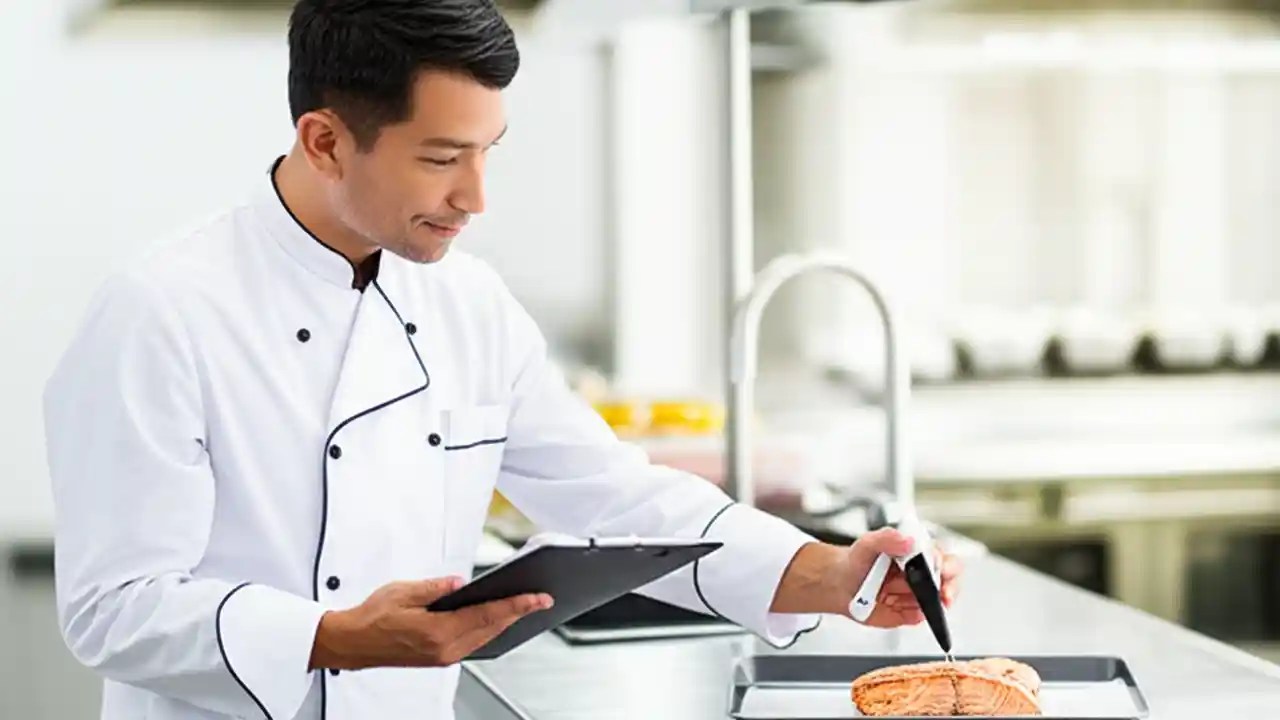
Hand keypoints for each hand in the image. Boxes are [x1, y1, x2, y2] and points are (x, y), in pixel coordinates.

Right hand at [308, 577, 553, 669]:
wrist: (352, 643)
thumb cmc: (372, 616)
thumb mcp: (403, 591)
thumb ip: (435, 587)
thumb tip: (461, 583)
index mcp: (437, 631)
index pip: (487, 615)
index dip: (516, 605)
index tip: (537, 598)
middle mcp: (444, 649)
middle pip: (492, 629)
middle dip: (518, 613)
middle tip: (541, 599)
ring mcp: (443, 657)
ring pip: (485, 638)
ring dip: (506, 622)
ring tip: (525, 605)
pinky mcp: (439, 658)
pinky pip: (474, 644)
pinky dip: (489, 630)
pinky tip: (496, 619)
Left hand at [843, 528, 962, 627]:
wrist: (840, 583)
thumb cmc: (856, 561)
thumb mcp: (868, 543)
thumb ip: (887, 538)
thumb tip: (907, 541)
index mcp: (917, 553)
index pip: (943, 558)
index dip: (947, 565)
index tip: (942, 571)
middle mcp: (921, 574)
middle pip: (950, 581)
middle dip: (950, 588)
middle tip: (943, 594)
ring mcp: (916, 595)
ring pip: (935, 602)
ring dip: (925, 603)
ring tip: (905, 597)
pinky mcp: (908, 612)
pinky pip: (918, 617)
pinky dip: (913, 615)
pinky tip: (900, 609)